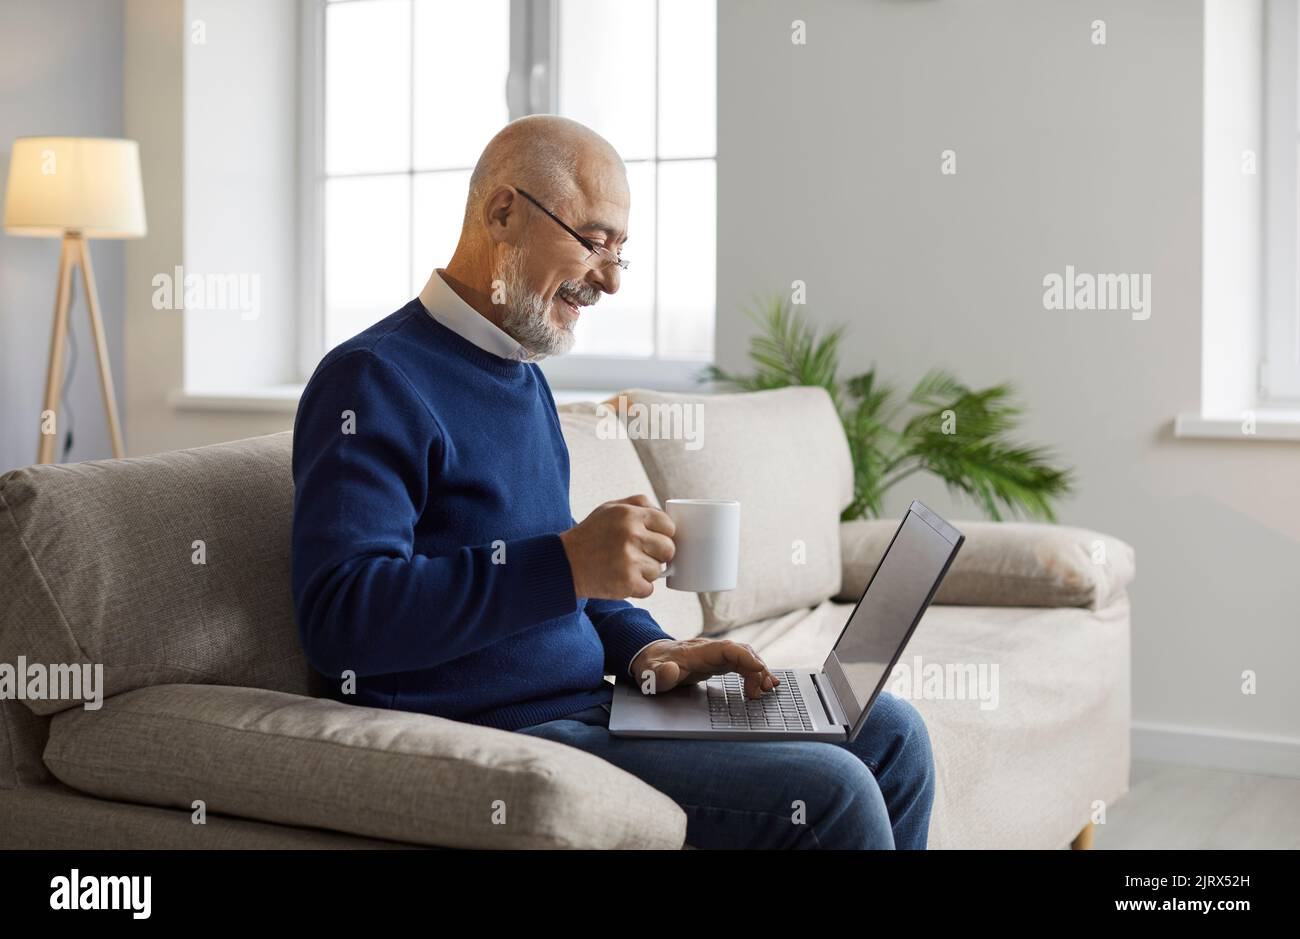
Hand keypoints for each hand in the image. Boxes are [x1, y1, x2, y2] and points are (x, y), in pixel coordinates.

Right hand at [558, 495, 674, 599]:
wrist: (564, 564)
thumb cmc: (591, 534)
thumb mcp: (610, 508)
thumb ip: (639, 504)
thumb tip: (666, 515)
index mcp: (629, 514)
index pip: (668, 526)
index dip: (663, 534)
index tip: (652, 540)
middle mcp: (631, 535)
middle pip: (668, 549)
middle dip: (658, 554)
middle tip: (639, 555)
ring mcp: (629, 560)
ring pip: (658, 570)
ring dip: (644, 572)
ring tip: (623, 566)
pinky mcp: (627, 583)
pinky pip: (649, 588)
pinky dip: (637, 587)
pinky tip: (620, 578)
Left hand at [629, 638, 780, 699]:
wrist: (650, 657)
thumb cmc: (651, 666)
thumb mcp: (649, 674)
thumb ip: (659, 674)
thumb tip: (672, 670)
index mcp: (697, 652)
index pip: (726, 649)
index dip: (744, 657)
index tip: (759, 669)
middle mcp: (710, 650)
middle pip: (741, 652)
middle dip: (757, 669)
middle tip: (765, 690)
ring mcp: (715, 655)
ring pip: (744, 657)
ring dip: (759, 671)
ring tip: (769, 689)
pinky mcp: (718, 662)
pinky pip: (741, 663)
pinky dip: (755, 671)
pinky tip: (765, 682)